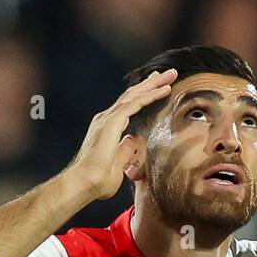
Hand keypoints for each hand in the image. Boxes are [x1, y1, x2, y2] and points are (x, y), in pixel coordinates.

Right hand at [64, 69, 177, 202]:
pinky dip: (151, 95)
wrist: (85, 182)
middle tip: (166, 74)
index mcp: (107, 128)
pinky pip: (136, 103)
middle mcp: (106, 119)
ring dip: (154, 84)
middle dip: (150, 84)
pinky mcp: (113, 121)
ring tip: (171, 74)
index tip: (154, 87)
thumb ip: (124, 152)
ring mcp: (108, 118)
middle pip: (132, 96)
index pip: (127, 107)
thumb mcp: (117, 165)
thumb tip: (132, 141)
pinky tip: (165, 89)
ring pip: (135, 95)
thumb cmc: (98, 181)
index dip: (142, 95)